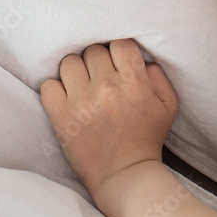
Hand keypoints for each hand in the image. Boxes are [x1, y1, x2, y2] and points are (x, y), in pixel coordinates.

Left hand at [39, 38, 178, 199]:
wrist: (124, 173)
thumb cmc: (147, 137)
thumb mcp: (168, 105)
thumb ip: (159, 75)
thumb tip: (143, 59)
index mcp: (133, 81)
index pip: (119, 43)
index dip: (118, 51)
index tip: (117, 62)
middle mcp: (106, 87)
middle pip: (92, 51)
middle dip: (97, 61)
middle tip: (100, 77)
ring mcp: (80, 101)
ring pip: (69, 62)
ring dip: (75, 71)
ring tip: (82, 85)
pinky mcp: (61, 116)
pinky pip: (48, 85)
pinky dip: (55, 89)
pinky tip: (67, 97)